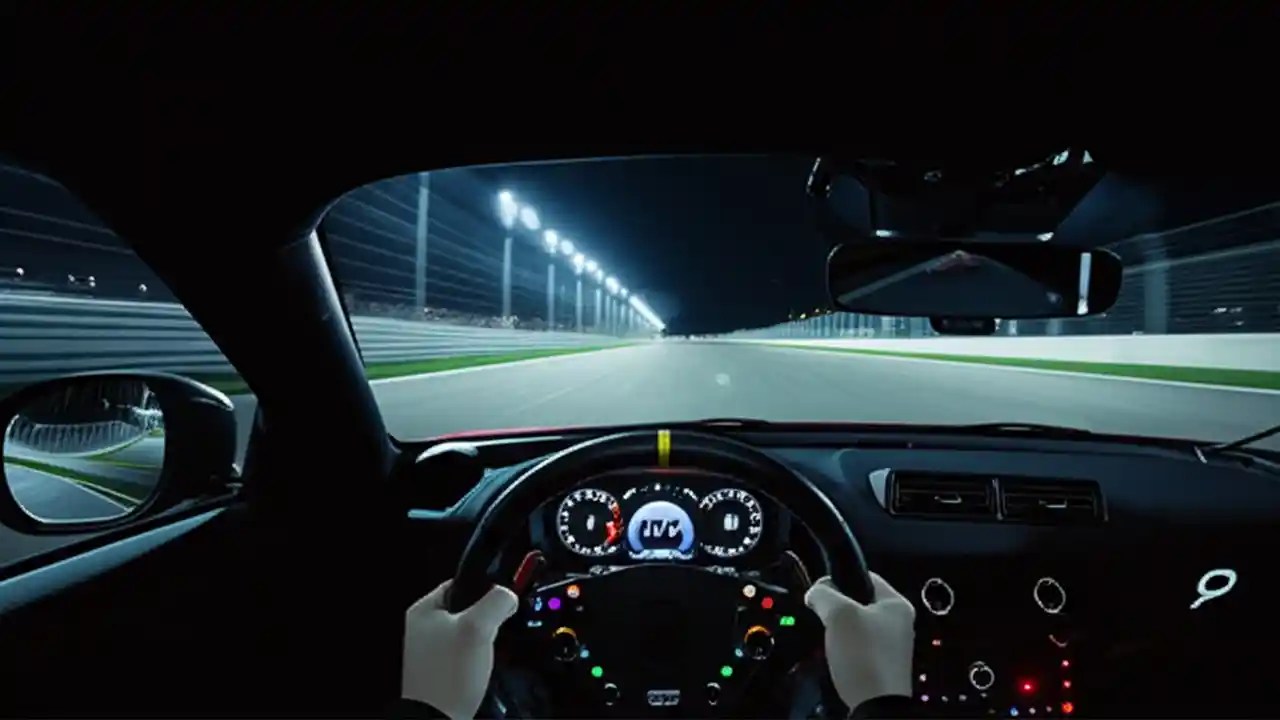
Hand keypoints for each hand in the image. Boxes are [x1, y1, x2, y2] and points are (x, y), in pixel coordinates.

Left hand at [401, 580, 517, 719]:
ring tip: (491, 649)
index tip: (502, 597)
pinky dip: (479, 658)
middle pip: (467, 609)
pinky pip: (467, 654)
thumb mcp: (477, 628)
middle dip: (487, 617)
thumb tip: (508, 595)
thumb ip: (496, 602)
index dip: (484, 587)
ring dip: (485, 639)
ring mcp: (432, 652)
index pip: (459, 583)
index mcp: (424, 610)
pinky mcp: (442, 672)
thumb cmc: (449, 674)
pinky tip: (486, 666)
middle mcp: (424, 629)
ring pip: (469, 633)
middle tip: (498, 626)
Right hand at [805, 572, 915, 711]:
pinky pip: (858, 648)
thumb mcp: (839, 614)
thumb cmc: (864, 655)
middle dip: (838, 609)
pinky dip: (846, 650)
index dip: (840, 579)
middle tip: (825, 617)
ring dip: (840, 631)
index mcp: (897, 604)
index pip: (866, 576)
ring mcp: (891, 646)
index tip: (822, 590)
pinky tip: (839, 657)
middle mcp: (899, 623)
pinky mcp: (882, 665)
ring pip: (857, 626)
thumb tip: (815, 591)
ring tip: (831, 640)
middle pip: (859, 603)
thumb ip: (824, 594)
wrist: (875, 706)